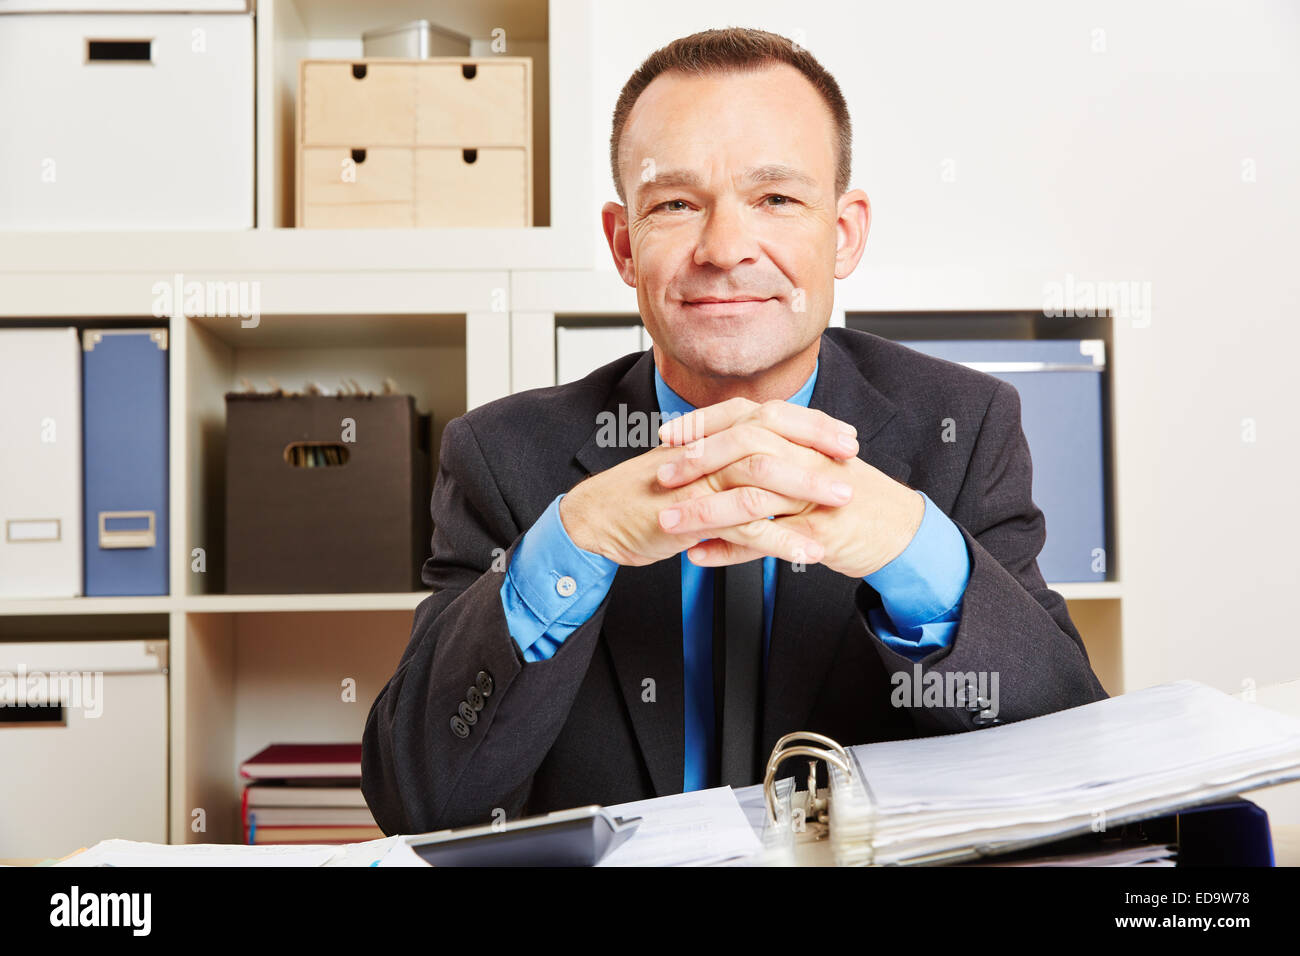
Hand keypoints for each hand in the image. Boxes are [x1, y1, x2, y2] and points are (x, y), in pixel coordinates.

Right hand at [558, 427, 848, 568]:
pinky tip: (806, 551)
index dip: (812, 424)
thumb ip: (728, 462)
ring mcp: (699, 480)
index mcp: (711, 435)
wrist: (600, 518)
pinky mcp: (692, 514)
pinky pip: (743, 524)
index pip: (770, 415)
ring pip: (762, 473)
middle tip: (852, 463)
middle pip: (771, 434)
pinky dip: (780, 539)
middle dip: (818, 448)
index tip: (845, 437)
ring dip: (807, 488)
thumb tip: (772, 460)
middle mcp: (707, 449)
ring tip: (841, 503)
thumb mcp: (694, 470)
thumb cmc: (648, 497)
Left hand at [655, 398, 923, 576]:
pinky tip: (699, 555)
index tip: (670, 434)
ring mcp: (816, 495)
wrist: (902, 531)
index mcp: (805, 438)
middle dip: (698, 460)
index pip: (748, 414)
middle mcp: (809, 458)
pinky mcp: (819, 532)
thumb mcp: (814, 464)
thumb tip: (730, 447)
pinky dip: (728, 550)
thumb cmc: (853, 500)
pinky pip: (765, 541)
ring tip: (669, 521)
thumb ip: (777, 451)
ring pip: (751, 495)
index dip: (706, 423)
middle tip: (663, 474)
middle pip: (746, 446)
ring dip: (704, 509)